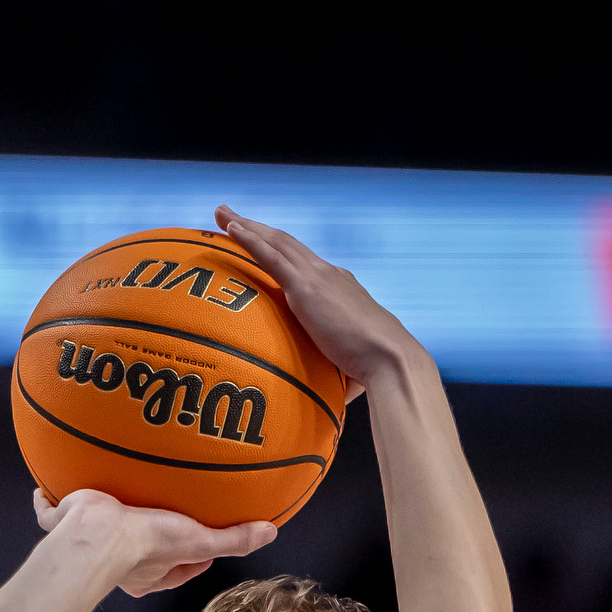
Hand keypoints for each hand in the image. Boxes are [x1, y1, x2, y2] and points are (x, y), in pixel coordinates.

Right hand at [33, 488, 274, 596]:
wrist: (95, 536)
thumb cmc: (146, 544)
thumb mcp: (198, 540)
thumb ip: (233, 539)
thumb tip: (270, 532)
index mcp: (149, 572)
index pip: (178, 565)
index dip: (193, 553)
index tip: (204, 534)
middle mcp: (119, 562)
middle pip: (137, 546)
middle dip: (146, 531)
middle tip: (160, 510)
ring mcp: (89, 540)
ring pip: (95, 527)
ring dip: (100, 514)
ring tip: (110, 491)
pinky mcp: (63, 522)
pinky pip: (51, 511)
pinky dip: (48, 502)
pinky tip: (47, 487)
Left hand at [215, 206, 424, 395]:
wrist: (390, 359)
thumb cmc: (375, 370)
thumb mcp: (350, 366)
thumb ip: (335, 373)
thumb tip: (329, 400)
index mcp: (341, 289)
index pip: (305, 265)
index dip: (283, 254)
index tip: (265, 248)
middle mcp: (329, 275)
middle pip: (286, 244)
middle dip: (259, 229)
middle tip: (230, 216)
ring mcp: (318, 278)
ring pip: (275, 242)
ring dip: (247, 225)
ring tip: (222, 212)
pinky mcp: (306, 287)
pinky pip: (270, 256)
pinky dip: (249, 239)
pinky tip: (229, 228)